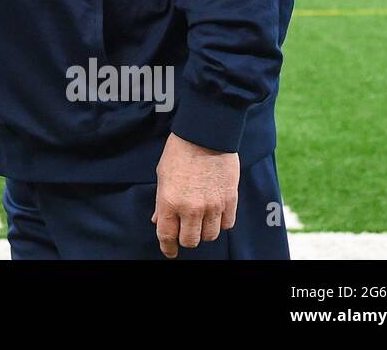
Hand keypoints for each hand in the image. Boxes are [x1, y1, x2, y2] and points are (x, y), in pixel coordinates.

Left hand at [152, 133, 238, 257]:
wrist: (205, 135)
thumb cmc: (179, 152)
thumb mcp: (162, 176)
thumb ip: (160, 202)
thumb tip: (157, 220)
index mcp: (169, 202)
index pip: (167, 236)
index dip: (168, 247)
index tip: (169, 251)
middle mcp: (191, 208)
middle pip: (190, 241)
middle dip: (186, 238)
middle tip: (185, 230)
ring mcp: (212, 206)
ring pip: (209, 236)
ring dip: (204, 231)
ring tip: (200, 220)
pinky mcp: (230, 201)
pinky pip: (227, 225)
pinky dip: (220, 223)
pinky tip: (215, 213)